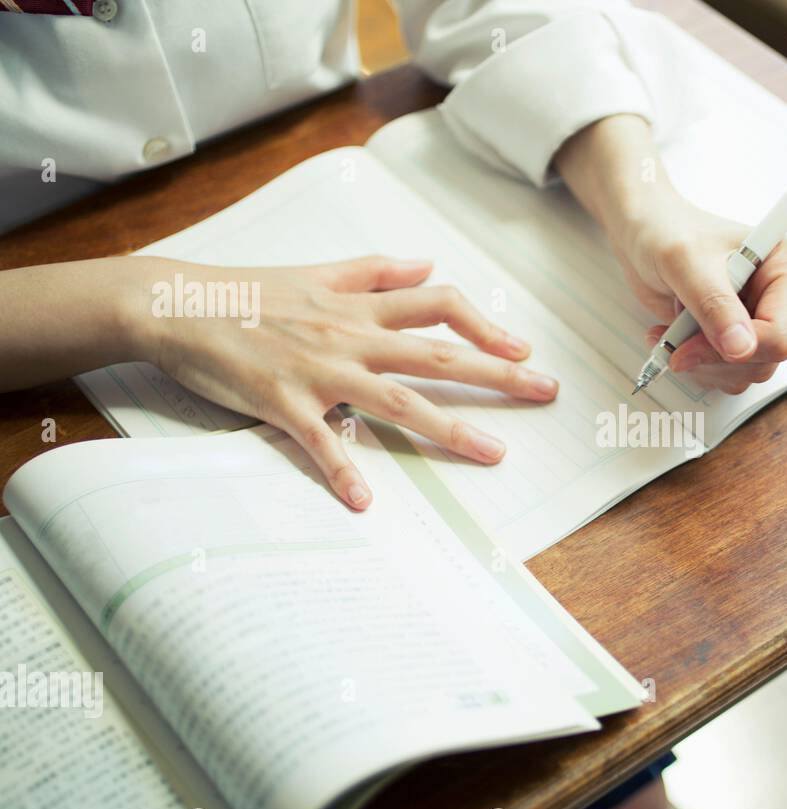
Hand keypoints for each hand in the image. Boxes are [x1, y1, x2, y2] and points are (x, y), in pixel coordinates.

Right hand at [130, 256, 556, 508]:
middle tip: (544, 392)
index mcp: (360, 307)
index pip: (439, 307)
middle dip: (498, 375)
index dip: (486, 326)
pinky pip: (319, 441)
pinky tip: (365, 500)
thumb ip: (375, 271)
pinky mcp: (283, 402)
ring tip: (492, 453)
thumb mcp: (319, 270)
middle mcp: (351, 336)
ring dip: (449, 427)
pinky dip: (341, 470)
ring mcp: (320, 371)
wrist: (176, 303)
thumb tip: (426, 264)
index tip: (521, 348)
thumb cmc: (249, 290)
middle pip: (439, 356)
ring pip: (397, 399)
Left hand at [555, 114, 786, 394]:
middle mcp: (784, 296)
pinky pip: (729, 374)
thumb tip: (741, 348)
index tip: (689, 346)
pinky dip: (696, 363)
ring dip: (701, 361)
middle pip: (764, 359)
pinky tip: (675, 337)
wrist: (647, 235)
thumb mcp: (686, 263)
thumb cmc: (668, 232)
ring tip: (673, 330)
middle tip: (675, 338)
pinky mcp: (742, 336)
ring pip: (746, 372)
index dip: (736, 349)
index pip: (780, 334)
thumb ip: (714, 305)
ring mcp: (764, 319)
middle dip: (713, 356)